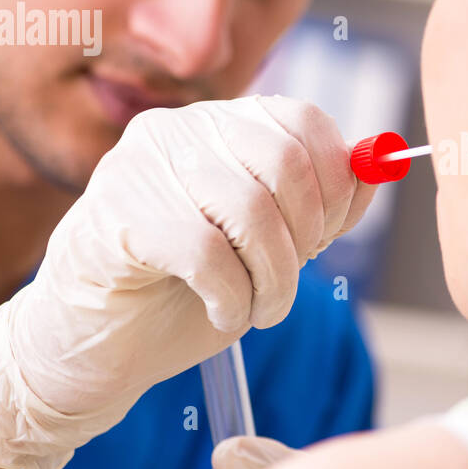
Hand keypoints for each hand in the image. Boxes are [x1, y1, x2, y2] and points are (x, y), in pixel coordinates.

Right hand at [0, 96, 373, 468]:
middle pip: (284, 160)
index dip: (333, 186)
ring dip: (274, 277)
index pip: (303, 120)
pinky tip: (222, 312)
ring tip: (262, 309)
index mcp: (220, 124)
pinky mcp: (112, 217)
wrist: (90, 347)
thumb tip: (377, 164)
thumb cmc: (184, 292)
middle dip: (307, 237)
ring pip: (249, 208)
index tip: (322, 240)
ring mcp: (139, 167)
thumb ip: (324, 205)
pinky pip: (205, 250)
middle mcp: (178, 129)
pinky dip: (232, 293)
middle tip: (287, 285)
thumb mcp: (272, 245)